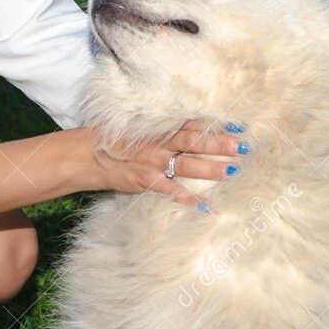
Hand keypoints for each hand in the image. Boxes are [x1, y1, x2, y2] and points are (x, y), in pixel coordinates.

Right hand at [85, 120, 247, 207]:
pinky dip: (186, 198)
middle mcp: (158, 143)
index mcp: (158, 127)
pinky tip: (204, 206)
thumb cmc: (113, 139)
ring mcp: (152, 162)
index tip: (239, 126)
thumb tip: (188, 127)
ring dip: (210, 168)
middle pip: (194, 141)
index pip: (191, 123)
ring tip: (233, 170)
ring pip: (186, 165)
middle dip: (219, 144)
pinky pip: (169, 190)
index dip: (215, 124)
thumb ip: (161, 128)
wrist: (85, 155)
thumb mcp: (137, 127)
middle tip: (243, 146)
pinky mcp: (145, 181)